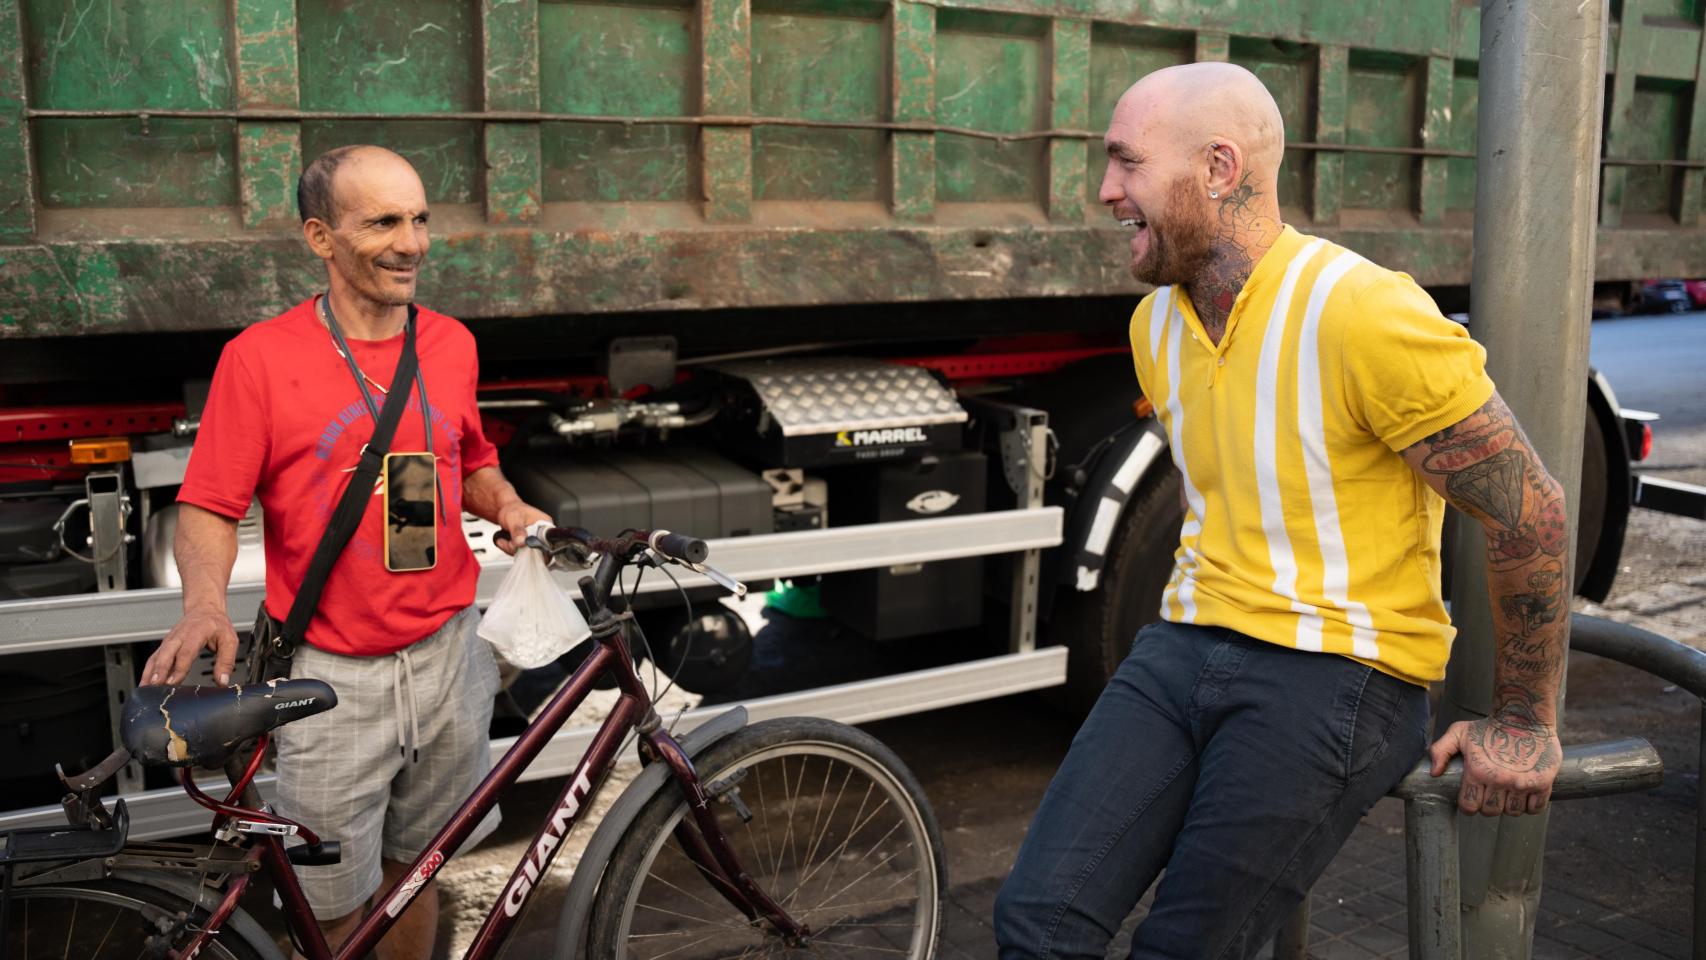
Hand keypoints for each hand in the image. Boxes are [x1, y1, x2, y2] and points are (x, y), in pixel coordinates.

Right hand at [143, 607, 238, 686]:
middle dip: (159, 671)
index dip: (178, 668)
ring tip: (145, 688)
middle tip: (155, 686)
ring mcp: (170, 640)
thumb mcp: (229, 640)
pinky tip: (145, 682)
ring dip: (150, 672)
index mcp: (196, 633)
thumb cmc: (217, 625)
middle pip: (166, 654)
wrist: (205, 609)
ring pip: (157, 656)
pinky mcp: (165, 645)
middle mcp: (179, 636)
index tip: (173, 682)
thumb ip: (226, 661)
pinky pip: (154, 658)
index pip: (185, 653)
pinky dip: (148, 670)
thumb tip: (223, 681)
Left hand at [494, 501, 551, 556]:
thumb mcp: (514, 518)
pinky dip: (510, 549)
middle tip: (510, 541)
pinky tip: (506, 541)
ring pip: (526, 554)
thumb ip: (517, 531)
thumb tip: (522, 542)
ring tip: (506, 539)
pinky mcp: (527, 544)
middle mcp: (542, 534)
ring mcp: (534, 540)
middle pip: (536, 552)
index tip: (523, 547)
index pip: (547, 543)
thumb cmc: (512, 509)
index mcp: (545, 525)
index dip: (535, 549)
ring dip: (512, 549)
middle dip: (519, 549)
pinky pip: (520, 553)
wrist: (504, 509)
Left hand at [1428, 709, 1561, 816]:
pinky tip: (1524, 795)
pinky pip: (1535, 808)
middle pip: (1491, 811)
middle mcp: (1499, 780)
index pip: (1469, 806)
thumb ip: (1441, 750)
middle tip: (1490, 794)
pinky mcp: (1542, 782)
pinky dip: (1530, 806)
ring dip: (1509, 806)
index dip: (1468, 806)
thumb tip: (1434, 773)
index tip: (1472, 799)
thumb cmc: (1489, 725)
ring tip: (1507, 793)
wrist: (1524, 716)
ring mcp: (1522, 782)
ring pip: (1513, 812)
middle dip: (1488, 805)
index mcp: (1477, 771)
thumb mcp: (1459, 732)